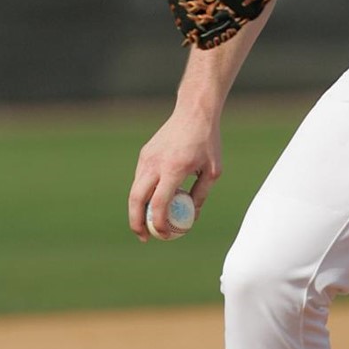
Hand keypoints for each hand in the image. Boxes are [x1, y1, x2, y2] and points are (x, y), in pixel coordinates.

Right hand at [127, 109, 221, 241]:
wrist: (194, 111)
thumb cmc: (208, 141)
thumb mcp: (213, 171)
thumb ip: (200, 195)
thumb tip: (192, 217)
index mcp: (174, 168)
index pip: (158, 203)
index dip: (159, 224)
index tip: (164, 235)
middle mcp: (155, 163)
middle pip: (136, 199)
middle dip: (136, 223)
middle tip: (144, 237)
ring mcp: (147, 157)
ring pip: (135, 189)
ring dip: (137, 209)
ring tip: (147, 223)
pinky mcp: (144, 153)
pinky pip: (139, 178)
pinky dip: (142, 194)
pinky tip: (152, 201)